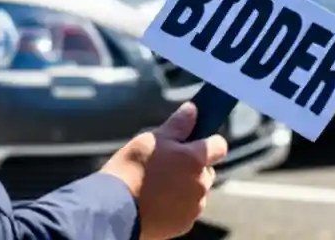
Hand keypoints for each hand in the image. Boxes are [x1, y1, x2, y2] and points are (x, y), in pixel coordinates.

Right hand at [100, 102, 228, 239]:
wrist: (115, 208)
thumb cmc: (132, 169)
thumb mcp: (152, 139)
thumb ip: (178, 125)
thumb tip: (193, 110)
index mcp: (195, 160)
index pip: (219, 146)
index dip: (208, 142)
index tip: (193, 142)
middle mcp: (201, 184)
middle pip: (207, 170)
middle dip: (193, 167)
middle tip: (167, 164)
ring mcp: (194, 206)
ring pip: (197, 191)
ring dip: (185, 186)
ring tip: (156, 185)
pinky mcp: (184, 224)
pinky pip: (186, 210)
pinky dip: (176, 205)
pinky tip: (155, 201)